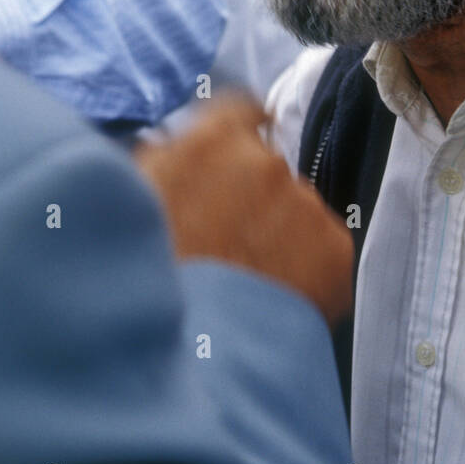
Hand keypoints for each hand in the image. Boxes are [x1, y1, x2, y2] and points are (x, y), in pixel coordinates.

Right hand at [136, 96, 353, 328]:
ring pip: (296, 213)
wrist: (187, 354)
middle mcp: (264, 162)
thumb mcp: (130, 205)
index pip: (240, 109)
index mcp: (209, 142)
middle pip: (266, 170)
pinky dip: (305, 272)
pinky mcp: (334, 248)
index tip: (238, 154)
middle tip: (224, 248)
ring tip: (244, 285)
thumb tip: (176, 150)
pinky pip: (322, 252)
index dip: (239, 132)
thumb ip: (163, 164)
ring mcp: (304, 203)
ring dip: (278, 238)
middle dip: (251, 201)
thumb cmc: (142, 281)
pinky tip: (271, 302)